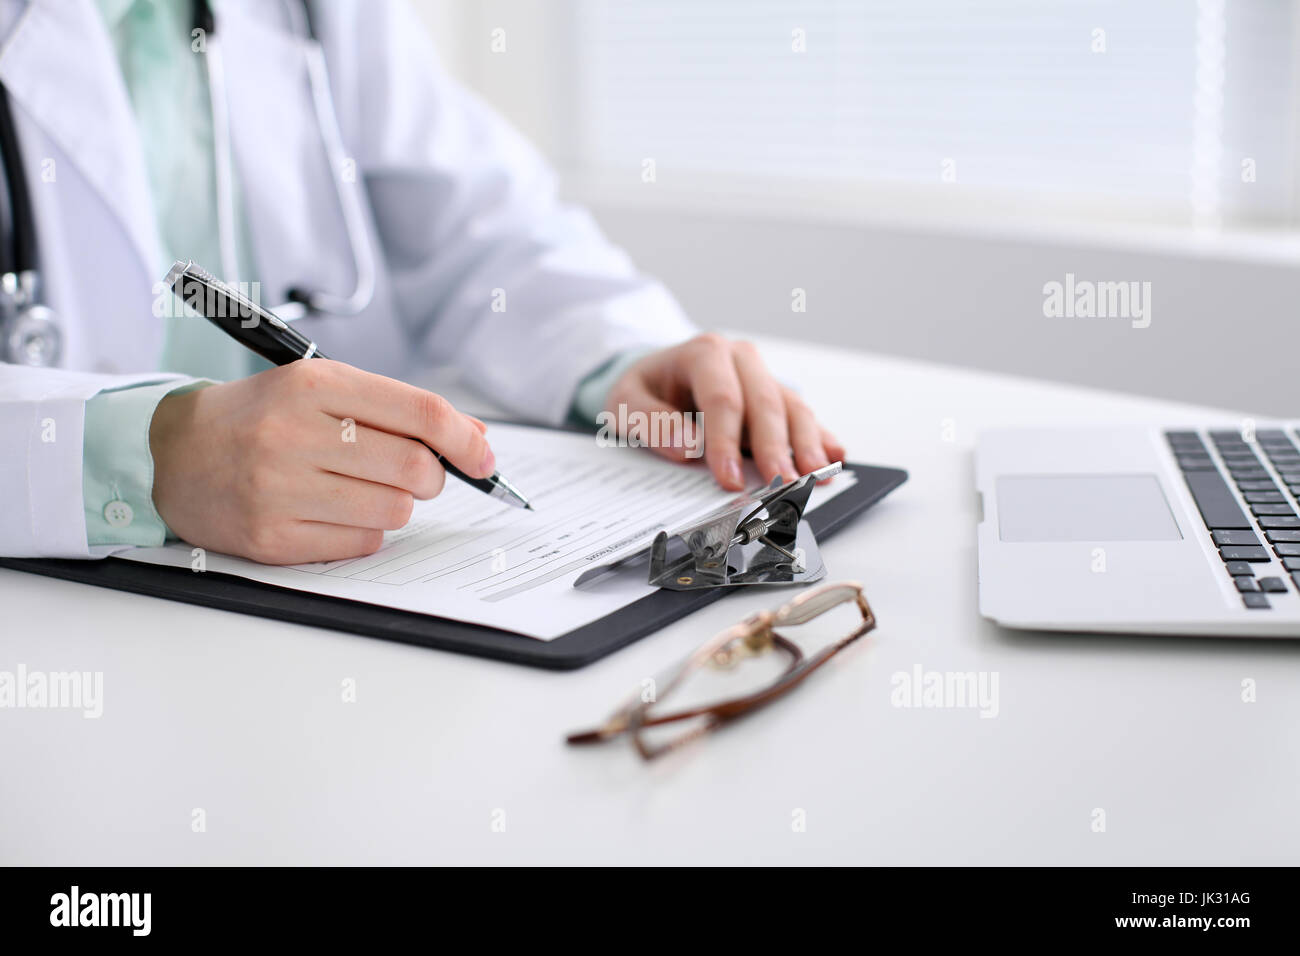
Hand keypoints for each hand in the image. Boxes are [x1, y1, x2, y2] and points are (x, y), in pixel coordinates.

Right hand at [149, 360, 492, 563]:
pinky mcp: (271, 537)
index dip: (465, 439)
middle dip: (432, 476)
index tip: (484, 458)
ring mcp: (278, 488)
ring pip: (394, 510)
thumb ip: (397, 408)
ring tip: (365, 488)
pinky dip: (365, 531)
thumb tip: (475, 440)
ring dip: (398, 504)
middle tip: (416, 474)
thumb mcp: (323, 388)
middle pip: (415, 467)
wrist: (175, 452)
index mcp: (314, 384)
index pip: (420, 412)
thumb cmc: (263, 417)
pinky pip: (361, 543)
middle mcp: (293, 433)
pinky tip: (334, 511)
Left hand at [603, 333, 845, 490]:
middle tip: (781, 484)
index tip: (728, 479)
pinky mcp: (776, 396)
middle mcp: (741, 359)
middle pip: (764, 403)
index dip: (727, 441)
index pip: (722, 399)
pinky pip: (802, 415)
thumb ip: (651, 421)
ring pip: (792, 407)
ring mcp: (763, 376)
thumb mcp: (626, 401)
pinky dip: (820, 436)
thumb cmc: (645, 388)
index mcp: (704, 353)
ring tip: (815, 476)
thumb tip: (686, 445)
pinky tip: (834, 455)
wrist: (657, 373)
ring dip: (806, 444)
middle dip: (774, 448)